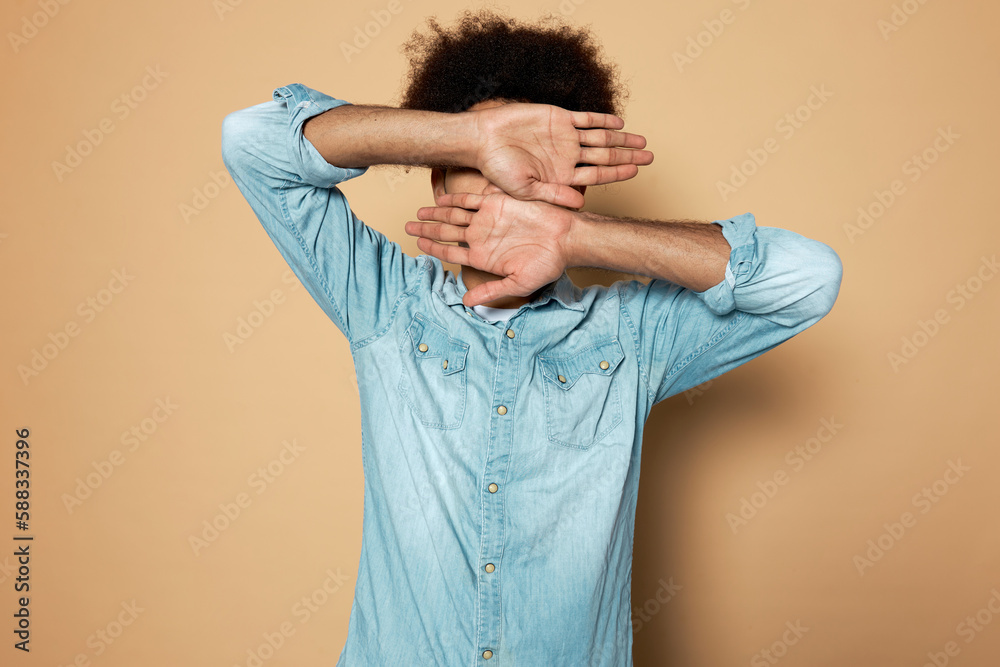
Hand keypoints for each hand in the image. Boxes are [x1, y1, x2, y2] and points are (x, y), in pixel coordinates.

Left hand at [405, 191, 574, 307]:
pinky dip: (455, 199)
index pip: (450, 252)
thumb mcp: (517, 283)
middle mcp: (482, 237)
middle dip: (426, 229)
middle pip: (446, 232)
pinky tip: (441, 198)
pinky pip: (471, 199)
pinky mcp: (498, 203)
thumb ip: (491, 291)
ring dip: (435, 213)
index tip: (417, 244)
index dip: (432, 248)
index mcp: (483, 257)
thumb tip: (466, 303)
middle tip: (407, 226)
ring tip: (418, 212)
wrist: (566, 238)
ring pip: (454, 215)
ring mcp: (488, 220)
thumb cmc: (547, 264)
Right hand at [472, 103, 652, 208]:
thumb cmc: (498, 169)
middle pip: (605, 155)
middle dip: (628, 156)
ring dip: (622, 138)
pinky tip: (619, 123)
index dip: (618, 172)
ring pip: (600, 137)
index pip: (597, 173)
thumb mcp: (525, 189)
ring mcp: (565, 136)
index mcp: (562, 175)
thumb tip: (581, 203)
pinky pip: (585, 119)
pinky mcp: (558, 118)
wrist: (483, 140)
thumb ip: (553, 194)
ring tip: (641, 141)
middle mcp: (568, 156)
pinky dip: (602, 120)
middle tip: (650, 156)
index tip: (637, 171)